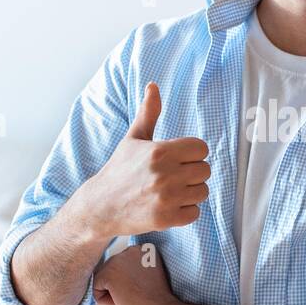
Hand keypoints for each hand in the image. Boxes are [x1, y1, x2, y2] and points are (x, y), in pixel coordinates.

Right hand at [67, 82, 210, 240]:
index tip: (178, 158)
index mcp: (160, 151)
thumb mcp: (133, 138)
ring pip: (202, 192)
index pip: (201, 148)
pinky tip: (169, 205)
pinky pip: (195, 212)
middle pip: (205, 170)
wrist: (101, 206)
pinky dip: (186, 211)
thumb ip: (148, 113)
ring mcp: (166, 197)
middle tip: (173, 176)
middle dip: (192, 173)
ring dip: (190, 192)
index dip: (192, 153)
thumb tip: (153, 85)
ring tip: (170, 191)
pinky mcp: (167, 218)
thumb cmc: (119, 170)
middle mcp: (165, 174)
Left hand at [93, 242, 179, 304]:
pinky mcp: (108, 272)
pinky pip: (97, 293)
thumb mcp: (149, 280)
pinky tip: (126, 301)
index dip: (134, 286)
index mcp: (145, 248)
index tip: (149, 291)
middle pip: (112, 274)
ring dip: (117, 297)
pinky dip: (109, 304)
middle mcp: (132, 248)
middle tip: (142, 296)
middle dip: (123, 290)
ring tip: (135, 298)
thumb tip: (116, 276)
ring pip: (104, 283)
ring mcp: (119, 259)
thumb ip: (135, 271)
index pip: (124, 269)